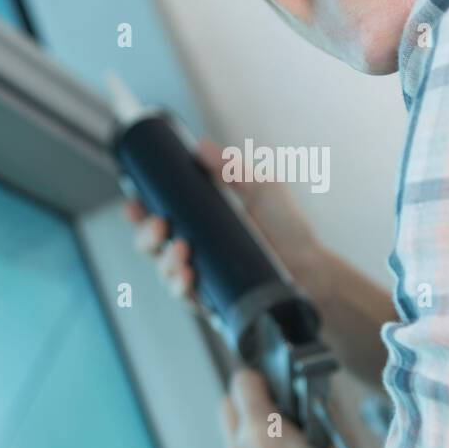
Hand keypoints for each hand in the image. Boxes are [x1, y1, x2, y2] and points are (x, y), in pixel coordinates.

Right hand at [123, 135, 324, 309]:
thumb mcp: (262, 189)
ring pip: (164, 272)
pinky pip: (186, 298)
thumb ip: (233, 167)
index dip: (139, 212)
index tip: (135, 202)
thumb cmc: (289, 229)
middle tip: (160, 225)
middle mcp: (195, 251)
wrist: (313, 267)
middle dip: (146, 236)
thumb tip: (201, 146)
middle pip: (151, 246)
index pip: (158, 217)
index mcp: (200, 223)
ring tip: (182, 251)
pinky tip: (187, 277)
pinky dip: (180, 287)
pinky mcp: (213, 302)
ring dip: (164, 261)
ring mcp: (202, 277)